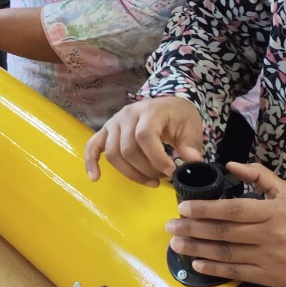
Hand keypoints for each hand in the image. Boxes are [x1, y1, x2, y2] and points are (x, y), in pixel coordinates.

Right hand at [84, 96, 205, 185]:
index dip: (156, 158)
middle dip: (146, 169)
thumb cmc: (179, 117)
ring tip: (150, 181)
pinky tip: (95, 178)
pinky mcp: (105, 131)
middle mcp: (126, 115)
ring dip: (130, 173)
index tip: (171, 172)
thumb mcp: (191, 128)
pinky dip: (91, 162)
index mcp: (149, 112)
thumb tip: (193, 162)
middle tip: (162, 178)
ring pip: (113, 153)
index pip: (145, 136)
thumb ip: (191, 145)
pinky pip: (93, 146)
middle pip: (127, 148)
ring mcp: (113, 123)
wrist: (168, 105)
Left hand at [166, 162, 285, 286]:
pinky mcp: (269, 278)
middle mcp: (270, 236)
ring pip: (226, 253)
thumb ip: (260, 176)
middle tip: (169, 226)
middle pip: (224, 232)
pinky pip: (237, 272)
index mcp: (274, 212)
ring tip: (175, 243)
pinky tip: (196, 263)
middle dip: (192, 228)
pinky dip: (214, 268)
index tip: (182, 206)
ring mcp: (269, 259)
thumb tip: (230, 164)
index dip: (205, 209)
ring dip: (197, 249)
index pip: (233, 210)